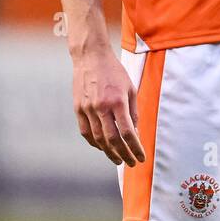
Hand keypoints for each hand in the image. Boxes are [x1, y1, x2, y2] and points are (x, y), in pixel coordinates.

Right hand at [72, 47, 145, 166]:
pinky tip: (102, 148)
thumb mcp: (130, 88)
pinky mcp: (78, 108)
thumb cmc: (114, 72)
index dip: (135, 148)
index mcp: (117, 101)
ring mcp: (87, 108)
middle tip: (130, 163)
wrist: (90, 57)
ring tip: (117, 159)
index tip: (141, 157)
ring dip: (109, 152)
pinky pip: (86, 132)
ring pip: (98, 138)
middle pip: (112, 139)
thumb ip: (133, 112)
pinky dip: (94, 143)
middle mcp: (101, 107)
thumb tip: (135, 133)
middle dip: (123, 155)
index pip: (128, 132)